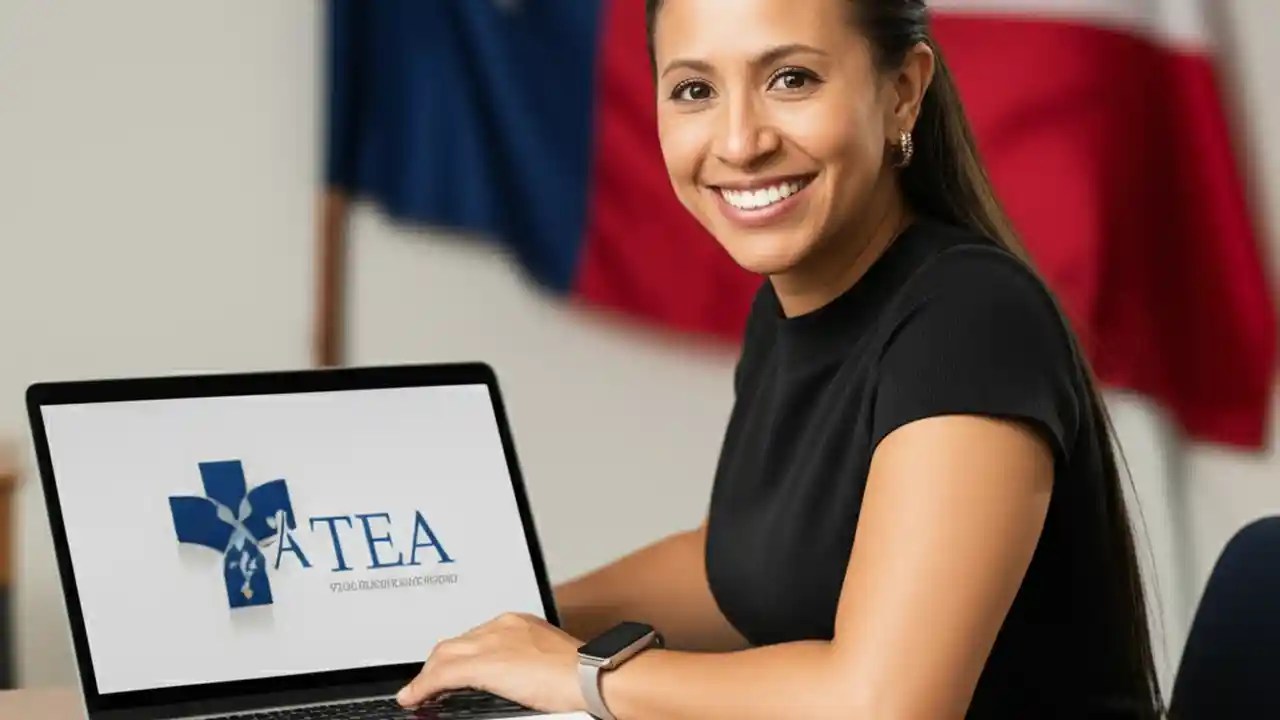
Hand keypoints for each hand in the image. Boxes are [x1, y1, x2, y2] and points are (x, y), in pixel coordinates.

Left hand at [396, 612, 586, 712]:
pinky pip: (442, 675)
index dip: (459, 654)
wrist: (592, 675)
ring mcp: (492, 643)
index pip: (476, 637)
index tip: (453, 668)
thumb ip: (530, 664)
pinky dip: (423, 687)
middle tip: (428, 682)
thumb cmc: (583, 673)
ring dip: (428, 674)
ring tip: (418, 692)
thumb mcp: (551, 661)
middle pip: (455, 643)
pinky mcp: (484, 664)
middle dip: (439, 662)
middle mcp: (502, 626)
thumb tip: (524, 681)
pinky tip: (414, 698)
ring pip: (444, 655)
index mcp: (519, 623)